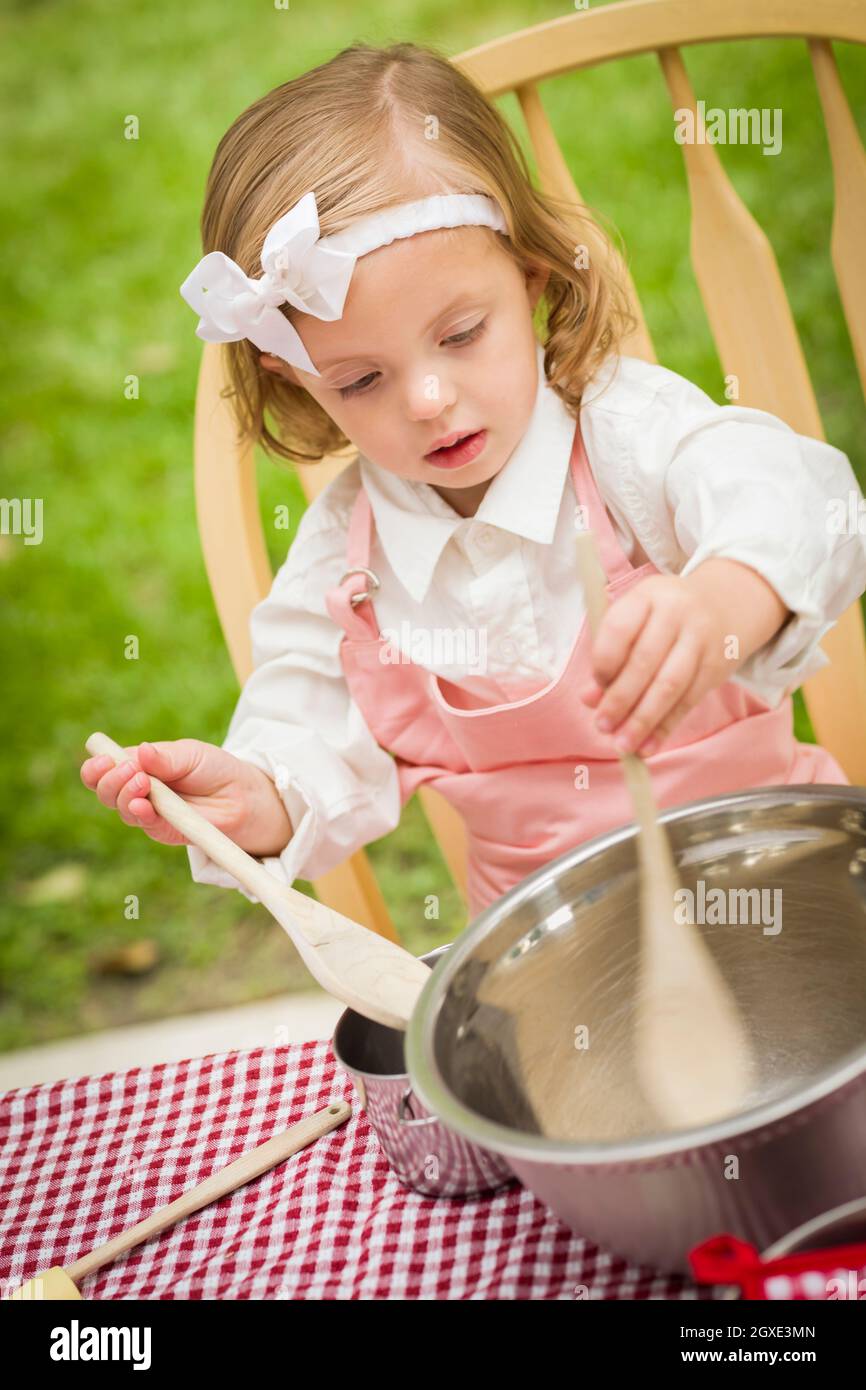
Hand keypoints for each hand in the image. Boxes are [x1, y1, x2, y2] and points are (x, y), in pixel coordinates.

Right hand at [80, 739, 292, 854]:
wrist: (245, 797)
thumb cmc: (216, 770)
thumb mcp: (191, 754)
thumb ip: (165, 757)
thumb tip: (140, 751)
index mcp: (140, 767)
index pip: (105, 768)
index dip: (97, 766)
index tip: (103, 759)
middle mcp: (139, 791)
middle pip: (106, 791)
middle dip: (110, 780)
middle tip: (131, 770)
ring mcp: (150, 812)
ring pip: (121, 808)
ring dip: (125, 795)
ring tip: (142, 782)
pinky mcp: (164, 831)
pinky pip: (145, 825)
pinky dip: (140, 814)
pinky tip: (143, 805)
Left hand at [577, 559, 789, 755]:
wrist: (725, 605)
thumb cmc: (663, 616)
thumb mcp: (636, 620)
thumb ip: (611, 655)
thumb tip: (590, 699)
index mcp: (647, 596)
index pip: (619, 629)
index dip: (604, 664)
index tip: (593, 689)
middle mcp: (676, 614)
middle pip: (645, 662)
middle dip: (620, 700)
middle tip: (602, 726)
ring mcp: (700, 640)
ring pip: (669, 685)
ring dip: (643, 720)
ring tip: (623, 744)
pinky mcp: (716, 666)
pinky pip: (688, 701)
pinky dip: (666, 727)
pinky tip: (648, 746)